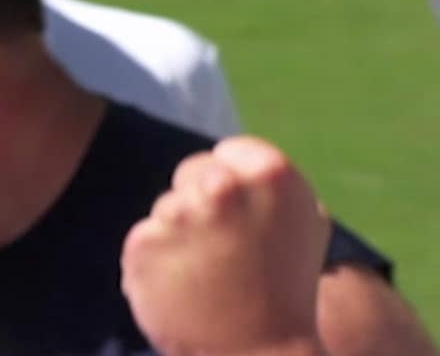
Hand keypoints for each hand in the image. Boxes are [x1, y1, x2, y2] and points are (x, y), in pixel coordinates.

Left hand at [121, 136, 330, 355]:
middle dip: (201, 203)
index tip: (243, 219)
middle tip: (224, 251)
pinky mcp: (143, 243)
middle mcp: (220, 186)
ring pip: (166, 210)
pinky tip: (181, 287)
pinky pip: (144, 241)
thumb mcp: (303, 224)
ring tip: (208, 275)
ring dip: (178, 237)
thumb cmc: (286, 291)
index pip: (226, 154)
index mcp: (269, 173)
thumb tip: (235, 161)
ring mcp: (178, 215)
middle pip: (191, 176)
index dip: (232, 186)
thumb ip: (268, 187)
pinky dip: (155, 262)